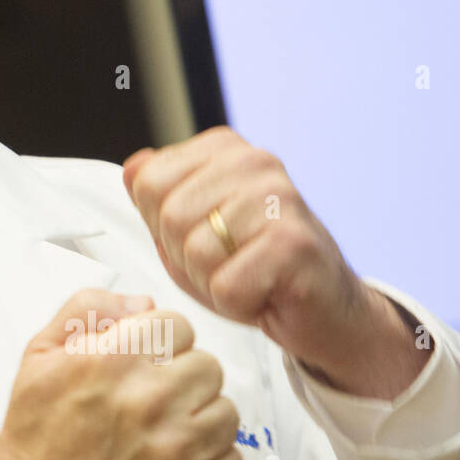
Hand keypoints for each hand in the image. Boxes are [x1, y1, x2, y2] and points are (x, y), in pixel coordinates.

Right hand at [0, 289, 241, 459]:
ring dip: (198, 418)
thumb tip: (142, 300)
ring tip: (162, 433)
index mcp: (111, 361)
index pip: (177, 324)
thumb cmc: (35, 440)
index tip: (146, 359)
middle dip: (182, 376)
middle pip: (207, 365)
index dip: (160, 340)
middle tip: (152, 398)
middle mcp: (149, 401)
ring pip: (225, 411)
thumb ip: (86, 311)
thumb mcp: (38, 357)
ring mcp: (177, 451)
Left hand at [122, 125, 428, 397]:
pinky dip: (236, 305)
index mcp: (224, 149)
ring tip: (246, 277)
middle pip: (169, 216)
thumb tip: (134, 167)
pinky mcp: (295, 243)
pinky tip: (264, 294)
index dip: (161, 227)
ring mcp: (279, 198)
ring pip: (196, 252)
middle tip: (226, 265)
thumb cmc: (252, 268)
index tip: (201, 236)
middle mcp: (254, 161)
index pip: (146, 183)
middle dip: (185, 258)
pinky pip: (226, 286)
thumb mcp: (187, 227)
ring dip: (211, 282)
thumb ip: (155, 196)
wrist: (326, 309)